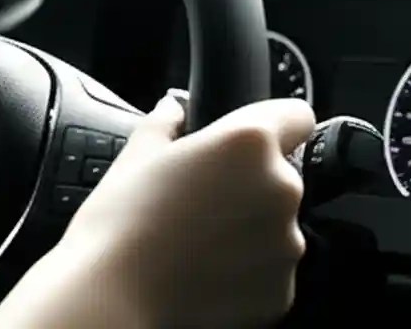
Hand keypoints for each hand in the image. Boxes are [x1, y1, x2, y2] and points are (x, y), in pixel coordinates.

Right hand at [0, 90, 314, 328]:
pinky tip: (204, 271)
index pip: (297, 116)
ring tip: (198, 241)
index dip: (276, 125)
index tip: (253, 141)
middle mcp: (281, 188)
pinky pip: (272, 269)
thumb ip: (166, 122)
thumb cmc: (120, 226)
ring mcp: (286, 244)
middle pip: (283, 175)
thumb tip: (173, 109)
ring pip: (278, 225)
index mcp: (250, 143)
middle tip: (203, 201)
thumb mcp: (137, 156)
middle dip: (252, 184)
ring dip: (251, 229)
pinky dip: (248, 271)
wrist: (113, 300)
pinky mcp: (282, 291)